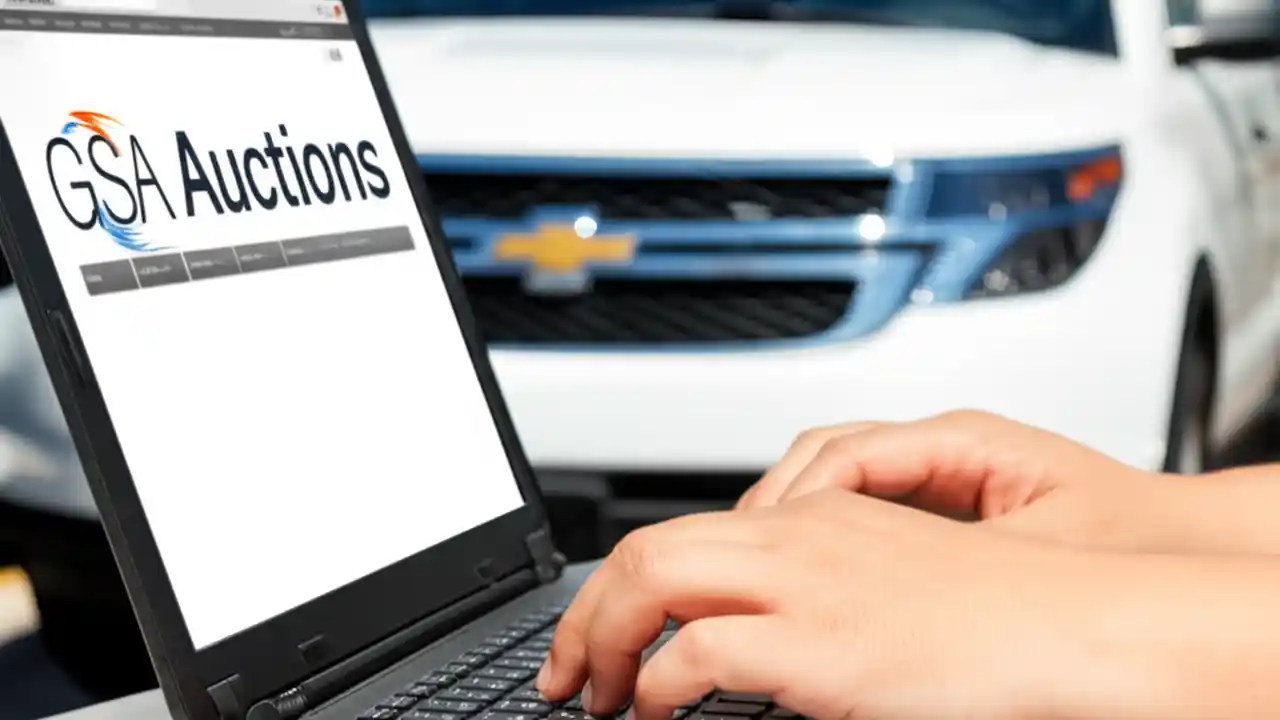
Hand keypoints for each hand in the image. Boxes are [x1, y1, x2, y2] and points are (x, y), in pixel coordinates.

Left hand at [537, 490, 1120, 719]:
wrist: (1067, 625)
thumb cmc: (989, 614)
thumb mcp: (879, 583)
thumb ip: (805, 594)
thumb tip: (737, 633)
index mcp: (807, 518)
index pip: (678, 534)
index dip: (617, 587)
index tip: (595, 634)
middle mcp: (796, 536)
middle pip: (646, 548)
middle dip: (584, 612)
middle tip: (565, 671)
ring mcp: (805, 584)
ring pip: (654, 581)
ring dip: (601, 641)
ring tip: (591, 695)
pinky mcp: (820, 644)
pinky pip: (697, 651)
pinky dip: (655, 682)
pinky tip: (651, 711)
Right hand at [736, 411, 1173, 551]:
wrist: (1176, 545)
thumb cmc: (1120, 539)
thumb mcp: (1023, 552)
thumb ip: (934, 560)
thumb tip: (861, 572)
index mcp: (961, 440)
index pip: (845, 453)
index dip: (793, 498)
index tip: (759, 539)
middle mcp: (941, 444)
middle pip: (824, 454)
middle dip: (774, 503)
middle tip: (738, 552)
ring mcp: (936, 467)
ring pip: (834, 474)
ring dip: (792, 514)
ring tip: (760, 561)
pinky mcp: (940, 497)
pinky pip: (861, 500)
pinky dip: (824, 527)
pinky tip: (808, 567)